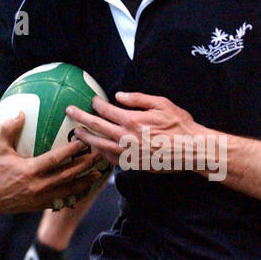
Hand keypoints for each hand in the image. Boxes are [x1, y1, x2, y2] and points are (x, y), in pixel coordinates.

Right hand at [0, 112, 105, 212]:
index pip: (55, 160)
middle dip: (85, 166)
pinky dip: (75, 195)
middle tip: (100, 155)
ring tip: (99, 174)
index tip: (84, 141)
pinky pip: (61, 200)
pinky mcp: (39, 205)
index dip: (71, 151)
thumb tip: (20, 111)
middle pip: (68, 175)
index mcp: (29, 171)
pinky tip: (85, 189)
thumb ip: (8, 129)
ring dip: (85, 182)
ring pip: (68, 190)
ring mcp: (39, 198)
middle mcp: (37, 186)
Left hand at [66, 91, 203, 170]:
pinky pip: (111, 159)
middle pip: (97, 126)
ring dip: (86, 138)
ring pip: (100, 144)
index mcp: (132, 119)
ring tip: (76, 133)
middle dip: (80, 118)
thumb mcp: (162, 104)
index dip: (96, 104)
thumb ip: (138, 99)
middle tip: (69, 112)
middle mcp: (126, 137)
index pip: (106, 110)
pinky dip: (101, 153)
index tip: (91, 101)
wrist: (190, 150)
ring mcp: (128, 152)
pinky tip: (97, 150)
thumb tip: (119, 96)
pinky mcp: (133, 164)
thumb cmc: (179, 125)